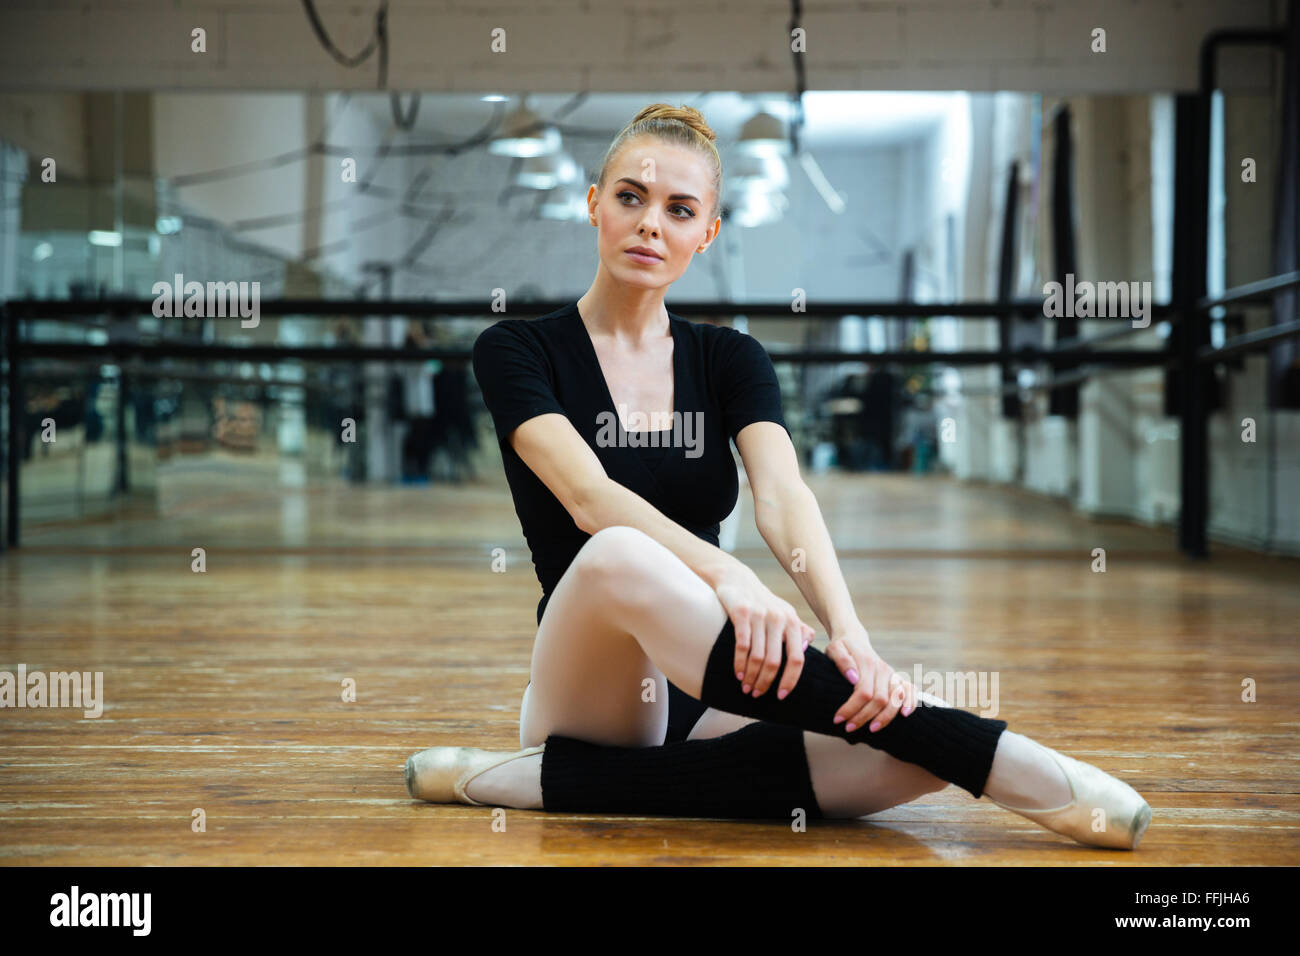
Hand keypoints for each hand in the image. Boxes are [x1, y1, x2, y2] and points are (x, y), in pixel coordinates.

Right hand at [713, 563, 815, 700]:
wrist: (737, 579)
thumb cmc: (763, 602)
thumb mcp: (784, 612)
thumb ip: (798, 630)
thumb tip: (807, 647)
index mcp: (792, 622)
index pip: (797, 659)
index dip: (790, 680)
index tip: (781, 696)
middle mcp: (779, 618)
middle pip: (775, 661)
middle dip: (766, 683)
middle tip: (757, 694)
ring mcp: (760, 615)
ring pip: (758, 657)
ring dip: (751, 677)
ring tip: (746, 688)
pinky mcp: (742, 613)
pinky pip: (742, 645)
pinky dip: (739, 664)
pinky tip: (738, 674)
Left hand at [823, 625, 916, 733]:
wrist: (853, 638)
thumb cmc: (841, 646)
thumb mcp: (834, 649)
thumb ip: (842, 661)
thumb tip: (853, 678)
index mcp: (867, 663)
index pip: (863, 692)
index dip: (851, 708)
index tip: (838, 719)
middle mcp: (883, 669)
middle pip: (880, 699)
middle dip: (864, 717)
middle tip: (848, 728)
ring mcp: (892, 674)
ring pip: (896, 699)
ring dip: (885, 717)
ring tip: (871, 730)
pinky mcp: (897, 678)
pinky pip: (910, 690)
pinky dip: (911, 702)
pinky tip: (904, 715)